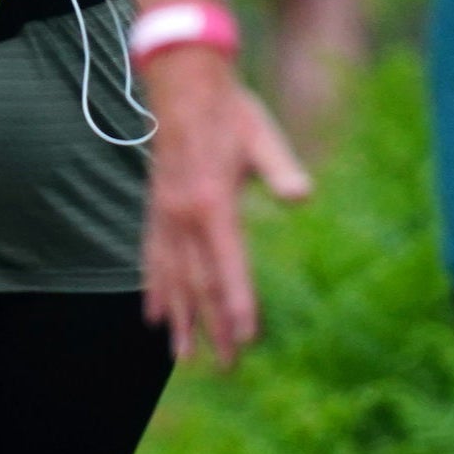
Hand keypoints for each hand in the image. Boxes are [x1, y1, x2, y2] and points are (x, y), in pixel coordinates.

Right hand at [140, 48, 309, 365]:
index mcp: (213, 203)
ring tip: (181, 358)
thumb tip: (301, 195)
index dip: (237, 305)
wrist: (183, 87)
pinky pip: (151, 261)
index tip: (246, 339)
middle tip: (226, 367)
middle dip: (212, 328)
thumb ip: (280, 168)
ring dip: (179, 321)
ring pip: (170, 280)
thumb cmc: (231, 112)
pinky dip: (153, 291)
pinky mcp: (156, 213)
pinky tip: (153, 315)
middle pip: (199, 284)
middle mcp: (183, 218)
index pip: (227, 266)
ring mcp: (164, 218)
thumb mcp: (263, 135)